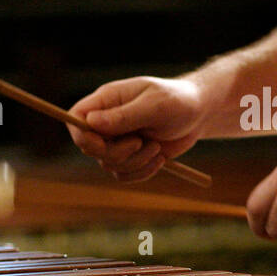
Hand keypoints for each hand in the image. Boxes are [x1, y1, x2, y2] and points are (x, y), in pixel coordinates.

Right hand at [67, 76, 206, 181]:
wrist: (200, 114)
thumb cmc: (179, 101)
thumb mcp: (154, 105)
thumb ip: (124, 115)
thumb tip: (91, 122)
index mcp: (107, 101)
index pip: (76, 118)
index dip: (82, 136)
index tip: (102, 144)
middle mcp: (107, 121)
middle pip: (89, 148)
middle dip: (116, 152)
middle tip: (141, 142)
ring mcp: (117, 140)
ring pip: (108, 164)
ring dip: (135, 162)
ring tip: (156, 147)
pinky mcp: (129, 157)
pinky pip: (122, 175)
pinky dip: (142, 172)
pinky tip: (160, 159)